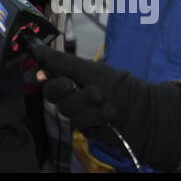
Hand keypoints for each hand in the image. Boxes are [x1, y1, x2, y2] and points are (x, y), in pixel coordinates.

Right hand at [32, 42, 180, 170]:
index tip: (63, 81)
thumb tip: (37, 49)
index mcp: (70, 80)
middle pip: (56, 99)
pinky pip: (82, 125)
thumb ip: (62, 61)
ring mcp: (79, 115)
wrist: (143, 111)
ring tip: (107, 104)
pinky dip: (97, 118)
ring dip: (90, 107)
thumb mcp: (90, 69)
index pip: (48, 82)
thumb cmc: (118, 86)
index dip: (51, 82)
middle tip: (96, 92)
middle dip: (76, 95)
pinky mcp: (87, 130)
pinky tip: (109, 115)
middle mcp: (72, 98)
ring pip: (69, 112)